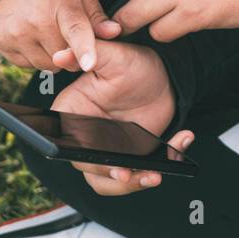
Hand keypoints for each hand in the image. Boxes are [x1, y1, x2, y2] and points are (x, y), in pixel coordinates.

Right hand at [0, 0, 122, 71]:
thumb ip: (98, 17)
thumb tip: (115, 32)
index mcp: (63, 5)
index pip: (76, 31)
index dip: (84, 49)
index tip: (90, 64)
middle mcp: (36, 20)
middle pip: (64, 57)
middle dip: (72, 52)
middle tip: (68, 34)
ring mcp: (16, 32)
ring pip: (46, 65)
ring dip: (52, 56)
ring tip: (49, 31)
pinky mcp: (0, 41)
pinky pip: (26, 64)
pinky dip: (33, 55)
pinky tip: (33, 35)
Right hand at [51, 40, 193, 195]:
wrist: (165, 77)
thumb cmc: (134, 64)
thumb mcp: (114, 56)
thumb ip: (90, 54)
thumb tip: (61, 56)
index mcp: (71, 114)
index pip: (67, 144)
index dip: (84, 159)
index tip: (107, 162)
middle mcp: (85, 136)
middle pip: (89, 169)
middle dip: (113, 178)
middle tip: (132, 174)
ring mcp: (106, 149)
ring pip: (110, 181)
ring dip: (132, 183)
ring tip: (154, 175)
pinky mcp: (128, 157)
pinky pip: (136, 175)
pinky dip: (156, 170)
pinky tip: (177, 146)